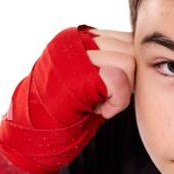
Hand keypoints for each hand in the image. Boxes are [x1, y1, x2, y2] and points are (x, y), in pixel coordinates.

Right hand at [0, 25, 134, 173]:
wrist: (32, 136)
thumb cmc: (60, 115)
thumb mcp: (83, 81)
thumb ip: (106, 62)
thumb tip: (142, 57)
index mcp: (76, 37)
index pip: (125, 40)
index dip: (125, 70)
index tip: (103, 93)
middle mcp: (76, 38)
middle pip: (131, 49)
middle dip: (126, 80)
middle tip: (100, 101)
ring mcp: (76, 52)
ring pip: (129, 62)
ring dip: (120, 93)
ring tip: (96, 105)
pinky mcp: (81, 71)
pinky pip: (121, 80)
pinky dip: (117, 102)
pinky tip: (98, 111)